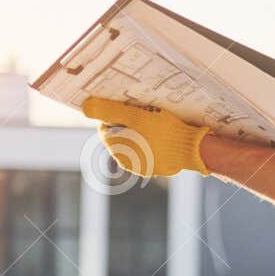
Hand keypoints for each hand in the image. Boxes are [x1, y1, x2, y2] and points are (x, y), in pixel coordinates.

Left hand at [81, 97, 209, 177]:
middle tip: (146, 116)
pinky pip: (144, 151)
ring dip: (140, 132)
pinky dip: (150, 143)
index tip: (134, 109)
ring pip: (132, 141)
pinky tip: (161, 138)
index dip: (118, 113)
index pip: (106, 123)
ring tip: (155, 126)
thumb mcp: (136, 115)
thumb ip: (109, 110)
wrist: (190, 150)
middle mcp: (122, 159)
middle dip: (129, 123)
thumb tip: (84, 107)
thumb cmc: (163, 131)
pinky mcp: (151, 168)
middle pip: (118, 133)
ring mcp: (137, 166)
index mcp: (115, 146)